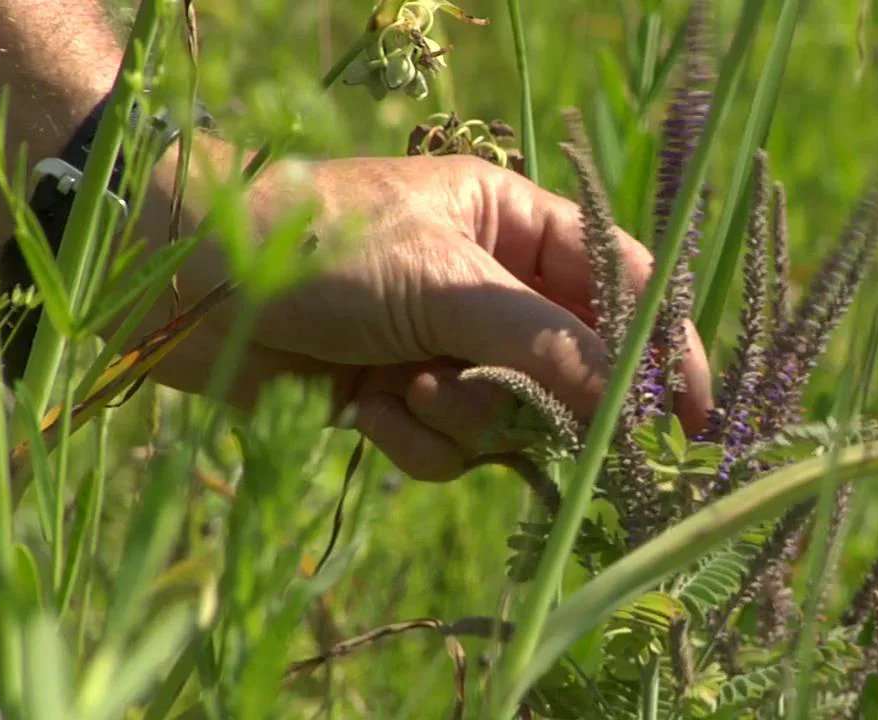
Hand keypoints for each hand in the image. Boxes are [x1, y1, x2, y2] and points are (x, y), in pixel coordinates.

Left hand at [161, 152, 712, 480]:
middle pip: (571, 368)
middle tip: (499, 405)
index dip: (664, 349)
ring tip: (399, 390)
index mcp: (514, 224)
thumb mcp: (438, 282)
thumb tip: (633, 401)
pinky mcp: (403, 397)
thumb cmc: (315, 248)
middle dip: (533, 398)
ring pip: (510, 421)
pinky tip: (358, 410)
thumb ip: (542, 342)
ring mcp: (449, 346)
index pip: (622, 285)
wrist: (184, 291)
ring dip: (460, 420)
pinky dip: (410, 441)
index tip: (692, 417)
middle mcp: (491, 285)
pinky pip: (449, 449)